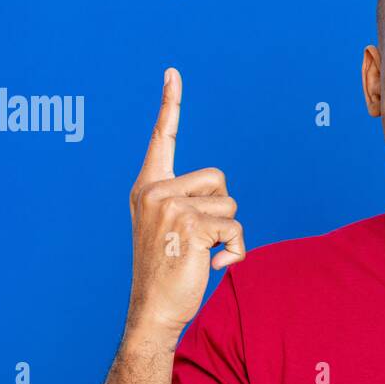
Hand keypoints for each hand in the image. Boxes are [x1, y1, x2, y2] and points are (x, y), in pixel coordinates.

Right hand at [125, 68, 245, 340]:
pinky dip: (234, 251)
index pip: (163, 139)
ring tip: (203, 254)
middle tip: (199, 240)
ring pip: (231, 205)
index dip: (170, 105)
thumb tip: (222, 203)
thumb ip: (188, 205)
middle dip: (222, 211)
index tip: (173, 72)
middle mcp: (154, 191)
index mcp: (148, 188)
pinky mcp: (189, 223)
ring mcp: (169, 205)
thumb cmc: (169, 273)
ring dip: (229, 234)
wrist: (154, 311)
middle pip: (219, 179)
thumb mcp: (173, 230)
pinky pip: (236, 229)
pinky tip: (211, 265)